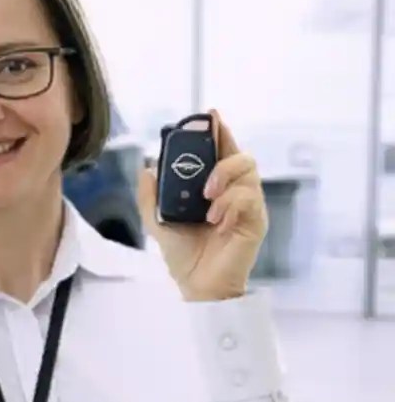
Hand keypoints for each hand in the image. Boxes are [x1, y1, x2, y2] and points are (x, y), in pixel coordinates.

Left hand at [137, 109, 268, 301]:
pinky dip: (230, 205)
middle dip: (223, 154)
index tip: (211, 116)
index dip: (219, 132)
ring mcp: (248, 205)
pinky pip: (249, 199)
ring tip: (207, 202)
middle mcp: (235, 191)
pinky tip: (216, 220)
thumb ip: (150, 196)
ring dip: (224, 180)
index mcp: (214, 187)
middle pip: (241, 156)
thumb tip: (146, 169)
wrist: (197, 286)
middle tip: (205, 175)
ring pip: (248, 172)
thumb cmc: (183, 254)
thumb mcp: (157, 221)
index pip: (221, 152)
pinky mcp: (256, 221)